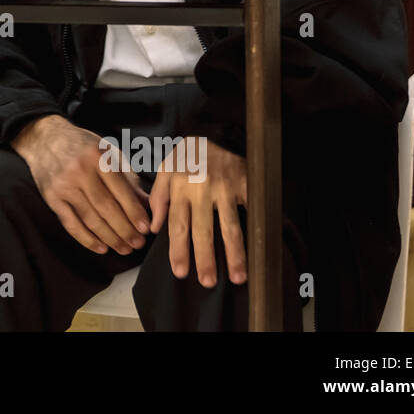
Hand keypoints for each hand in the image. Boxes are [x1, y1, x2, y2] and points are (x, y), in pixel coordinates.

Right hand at [10, 114, 150, 255]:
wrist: (45, 138)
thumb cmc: (81, 145)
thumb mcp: (107, 152)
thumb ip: (128, 177)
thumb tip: (148, 203)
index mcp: (98, 157)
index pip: (120, 191)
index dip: (134, 212)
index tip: (145, 228)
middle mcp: (80, 171)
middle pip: (106, 208)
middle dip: (125, 230)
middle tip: (138, 243)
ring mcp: (64, 185)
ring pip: (90, 219)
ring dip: (110, 238)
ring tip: (124, 248)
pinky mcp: (51, 197)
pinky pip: (71, 224)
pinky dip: (87, 239)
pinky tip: (101, 247)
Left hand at [148, 137, 246, 287]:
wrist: (215, 130)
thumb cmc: (187, 154)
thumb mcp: (165, 170)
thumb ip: (158, 198)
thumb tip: (153, 228)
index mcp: (180, 189)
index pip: (177, 226)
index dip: (178, 250)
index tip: (180, 272)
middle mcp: (201, 192)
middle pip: (203, 232)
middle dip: (205, 259)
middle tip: (207, 283)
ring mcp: (225, 189)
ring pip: (230, 227)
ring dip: (234, 254)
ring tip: (238, 277)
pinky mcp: (245, 186)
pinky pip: (251, 212)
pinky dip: (256, 232)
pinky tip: (260, 251)